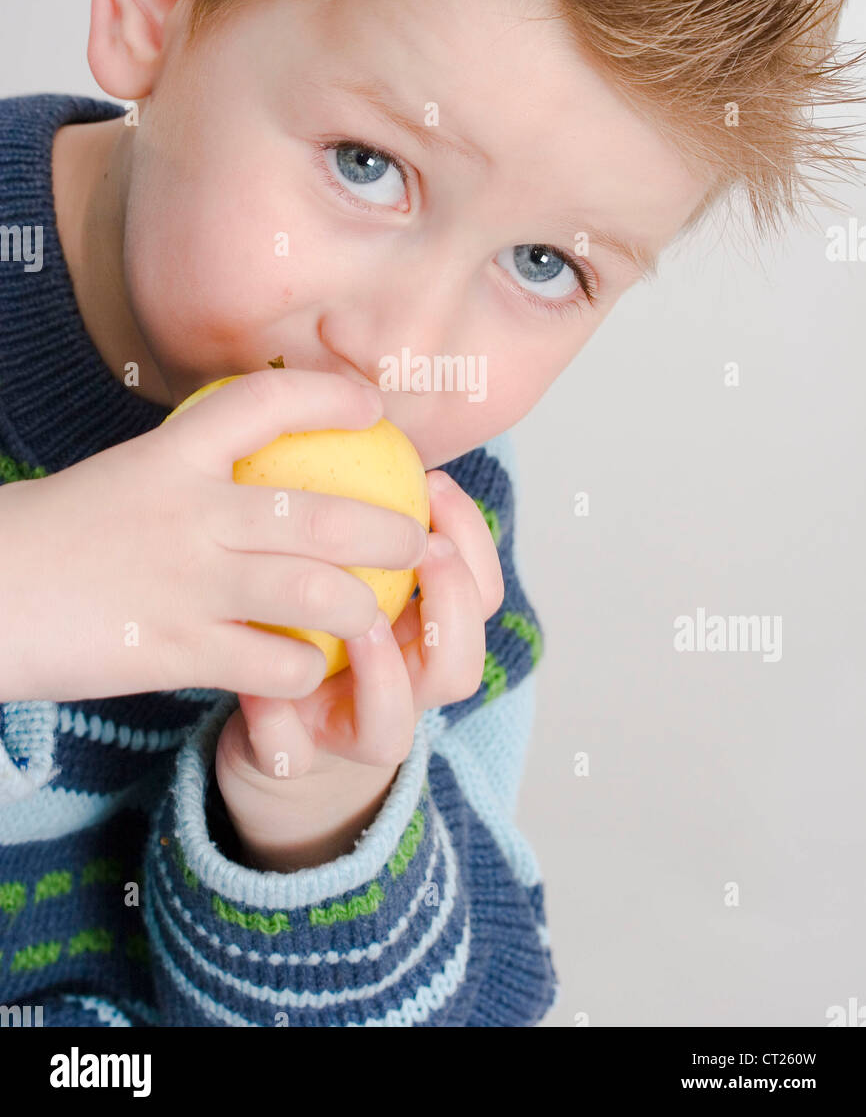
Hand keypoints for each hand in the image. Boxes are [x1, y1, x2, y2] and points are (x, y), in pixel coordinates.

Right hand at [0, 368, 424, 702]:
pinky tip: (308, 668)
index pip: (265, 402)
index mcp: (170, 455)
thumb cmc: (55, 534)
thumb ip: (191, 470)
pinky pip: (271, 665)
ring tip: (375, 610)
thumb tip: (259, 463)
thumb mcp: (124, 476)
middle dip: (387, 528)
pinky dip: (304, 670)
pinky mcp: (173, 650)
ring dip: (361, 605)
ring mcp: (185, 585)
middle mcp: (189, 514)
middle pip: (319, 514)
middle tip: (415, 537)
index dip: (330, 397)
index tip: (374, 407)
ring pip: (312, 594)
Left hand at [214, 468, 504, 870]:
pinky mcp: (291, 761)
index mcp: (422, 640)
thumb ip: (356, 509)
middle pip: (460, 667)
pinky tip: (255, 681)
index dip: (472, 542)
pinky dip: (275, 716)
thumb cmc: (306, 619)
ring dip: (381, 673)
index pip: (479, 594)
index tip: (433, 484)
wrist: (265, 722)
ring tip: (360, 621)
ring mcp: (347, 736)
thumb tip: (357, 408)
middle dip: (451, 606)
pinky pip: (291, 750)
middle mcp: (401, 693)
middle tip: (424, 547)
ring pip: (391, 731)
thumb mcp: (341, 563)